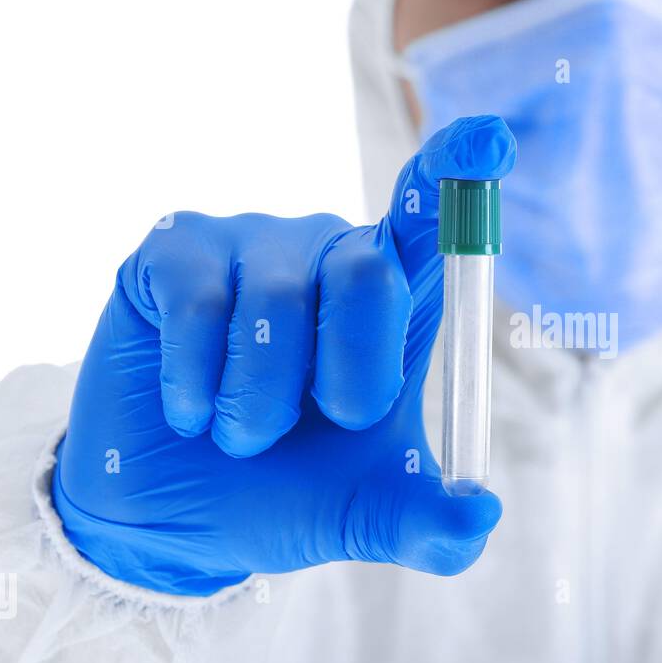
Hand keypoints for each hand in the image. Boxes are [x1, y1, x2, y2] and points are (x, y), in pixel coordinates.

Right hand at [52, 116, 516, 594]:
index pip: (430, 222)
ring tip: (240, 436)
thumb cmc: (284, 496)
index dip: (456, 174)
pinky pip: (199, 303)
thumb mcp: (362, 517)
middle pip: (367, 270)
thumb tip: (480, 519)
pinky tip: (189, 411)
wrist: (172, 519)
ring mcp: (250, 246)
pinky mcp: (173, 252)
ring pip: (275, 301)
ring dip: (258, 401)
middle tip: (330, 426)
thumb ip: (426, 522)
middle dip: (350, 376)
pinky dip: (197, 382)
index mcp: (393, 302)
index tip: (489, 139)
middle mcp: (330, 254)